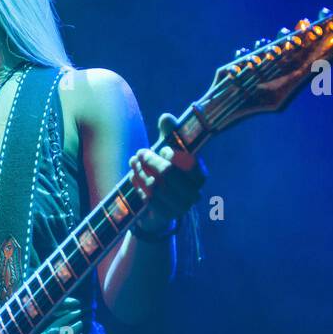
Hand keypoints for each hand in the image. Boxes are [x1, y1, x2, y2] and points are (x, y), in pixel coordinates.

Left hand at [127, 114, 206, 233]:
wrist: (158, 208)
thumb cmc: (165, 174)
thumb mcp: (167, 153)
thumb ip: (169, 135)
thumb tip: (166, 117)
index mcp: (199, 175)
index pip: (188, 162)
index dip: (172, 154)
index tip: (161, 149)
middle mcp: (194, 193)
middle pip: (168, 172)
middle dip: (151, 160)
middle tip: (140, 153)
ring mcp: (180, 207)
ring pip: (155, 185)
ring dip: (141, 172)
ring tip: (133, 162)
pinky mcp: (166, 216)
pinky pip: (148, 199)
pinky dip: (138, 186)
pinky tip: (133, 177)